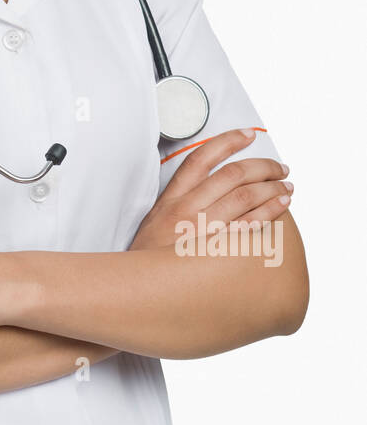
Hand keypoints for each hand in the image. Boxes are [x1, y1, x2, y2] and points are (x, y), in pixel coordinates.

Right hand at [129, 128, 292, 251]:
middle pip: (232, 174)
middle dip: (262, 166)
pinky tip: (282, 205)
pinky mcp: (216, 251)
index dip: (228, 141)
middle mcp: (187, 208)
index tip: (249, 134)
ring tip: (287, 186)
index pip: (202, 157)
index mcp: (172, 198)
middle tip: (280, 167)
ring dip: (272, 187)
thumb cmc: (148, 258)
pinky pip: (250, 225)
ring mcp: (202, 229)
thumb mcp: (154, 222)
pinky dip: (270, 210)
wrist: (137, 290)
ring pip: (245, 195)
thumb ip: (177, 201)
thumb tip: (206, 185)